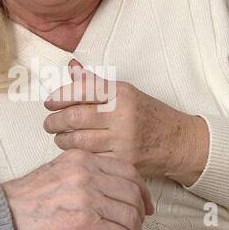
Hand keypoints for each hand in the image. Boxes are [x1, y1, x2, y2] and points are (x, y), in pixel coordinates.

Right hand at [2, 148, 154, 229]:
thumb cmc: (21, 206)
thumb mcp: (55, 178)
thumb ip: (84, 183)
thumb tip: (110, 205)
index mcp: (80, 159)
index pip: (127, 170)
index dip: (141, 192)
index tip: (143, 209)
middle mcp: (87, 173)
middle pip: (133, 194)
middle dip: (138, 219)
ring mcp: (87, 198)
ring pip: (131, 217)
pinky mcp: (85, 225)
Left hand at [44, 60, 208, 184]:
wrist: (179, 142)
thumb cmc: (150, 115)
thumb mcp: (126, 92)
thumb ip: (96, 83)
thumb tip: (72, 68)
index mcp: (121, 93)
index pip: (81, 90)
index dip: (59, 97)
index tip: (49, 103)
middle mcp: (122, 115)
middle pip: (75, 117)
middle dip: (54, 121)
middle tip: (49, 123)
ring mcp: (123, 140)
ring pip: (78, 141)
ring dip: (62, 140)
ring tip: (60, 137)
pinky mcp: (124, 161)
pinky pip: (91, 158)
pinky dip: (78, 155)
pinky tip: (75, 152)